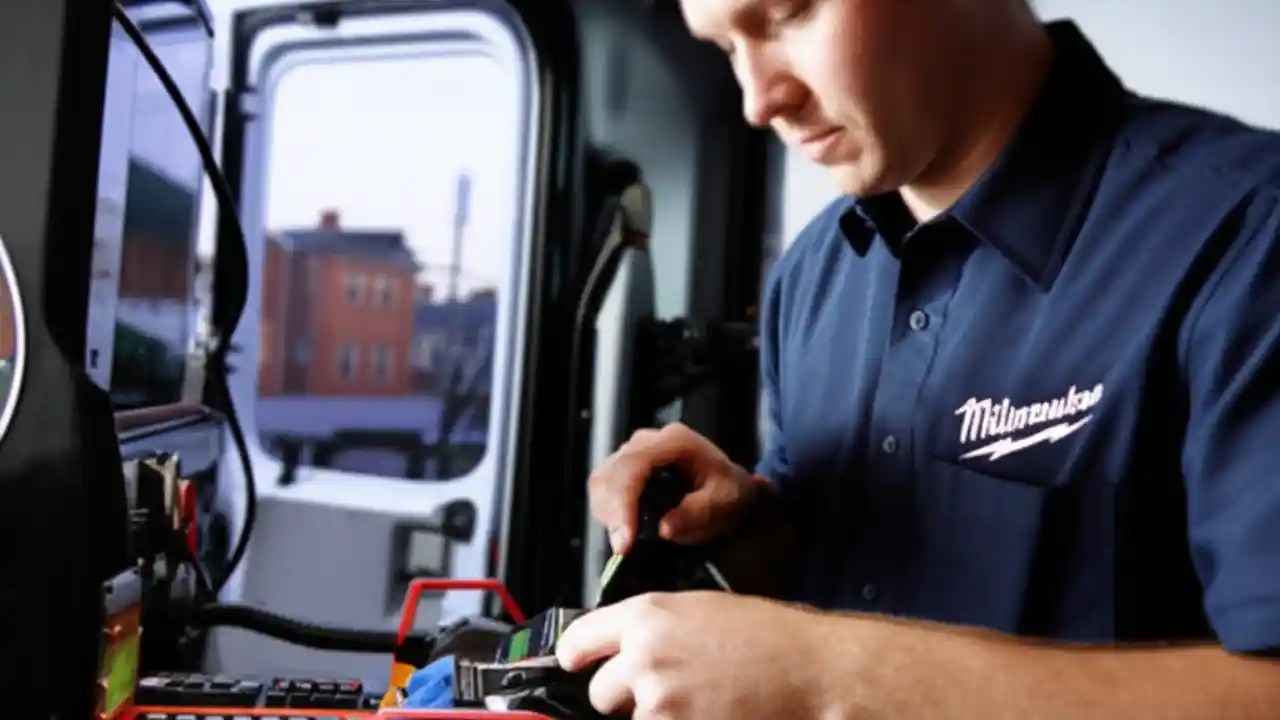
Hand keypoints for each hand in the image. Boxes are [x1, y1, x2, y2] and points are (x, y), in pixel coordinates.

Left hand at [556, 592, 836, 718]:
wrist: (815, 672)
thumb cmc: (772, 639)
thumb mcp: (702, 612)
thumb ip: (653, 629)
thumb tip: (620, 651)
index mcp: (648, 616)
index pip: (580, 640)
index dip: (576, 655)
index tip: (574, 665)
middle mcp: (644, 657)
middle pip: (600, 692)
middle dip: (625, 697)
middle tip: (667, 692)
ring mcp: (658, 703)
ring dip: (655, 717)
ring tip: (700, 704)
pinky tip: (709, 715)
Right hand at [589, 422, 758, 553]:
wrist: (728, 491)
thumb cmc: (728, 494)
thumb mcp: (725, 505)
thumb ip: (698, 514)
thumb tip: (664, 529)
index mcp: (674, 442)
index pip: (634, 465)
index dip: (624, 503)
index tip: (625, 540)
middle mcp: (648, 441)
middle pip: (611, 473)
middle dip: (614, 514)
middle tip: (625, 549)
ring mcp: (633, 452)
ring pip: (602, 481)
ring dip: (609, 515)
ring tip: (627, 541)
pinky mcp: (624, 468)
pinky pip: (603, 488)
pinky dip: (609, 513)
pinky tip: (626, 530)